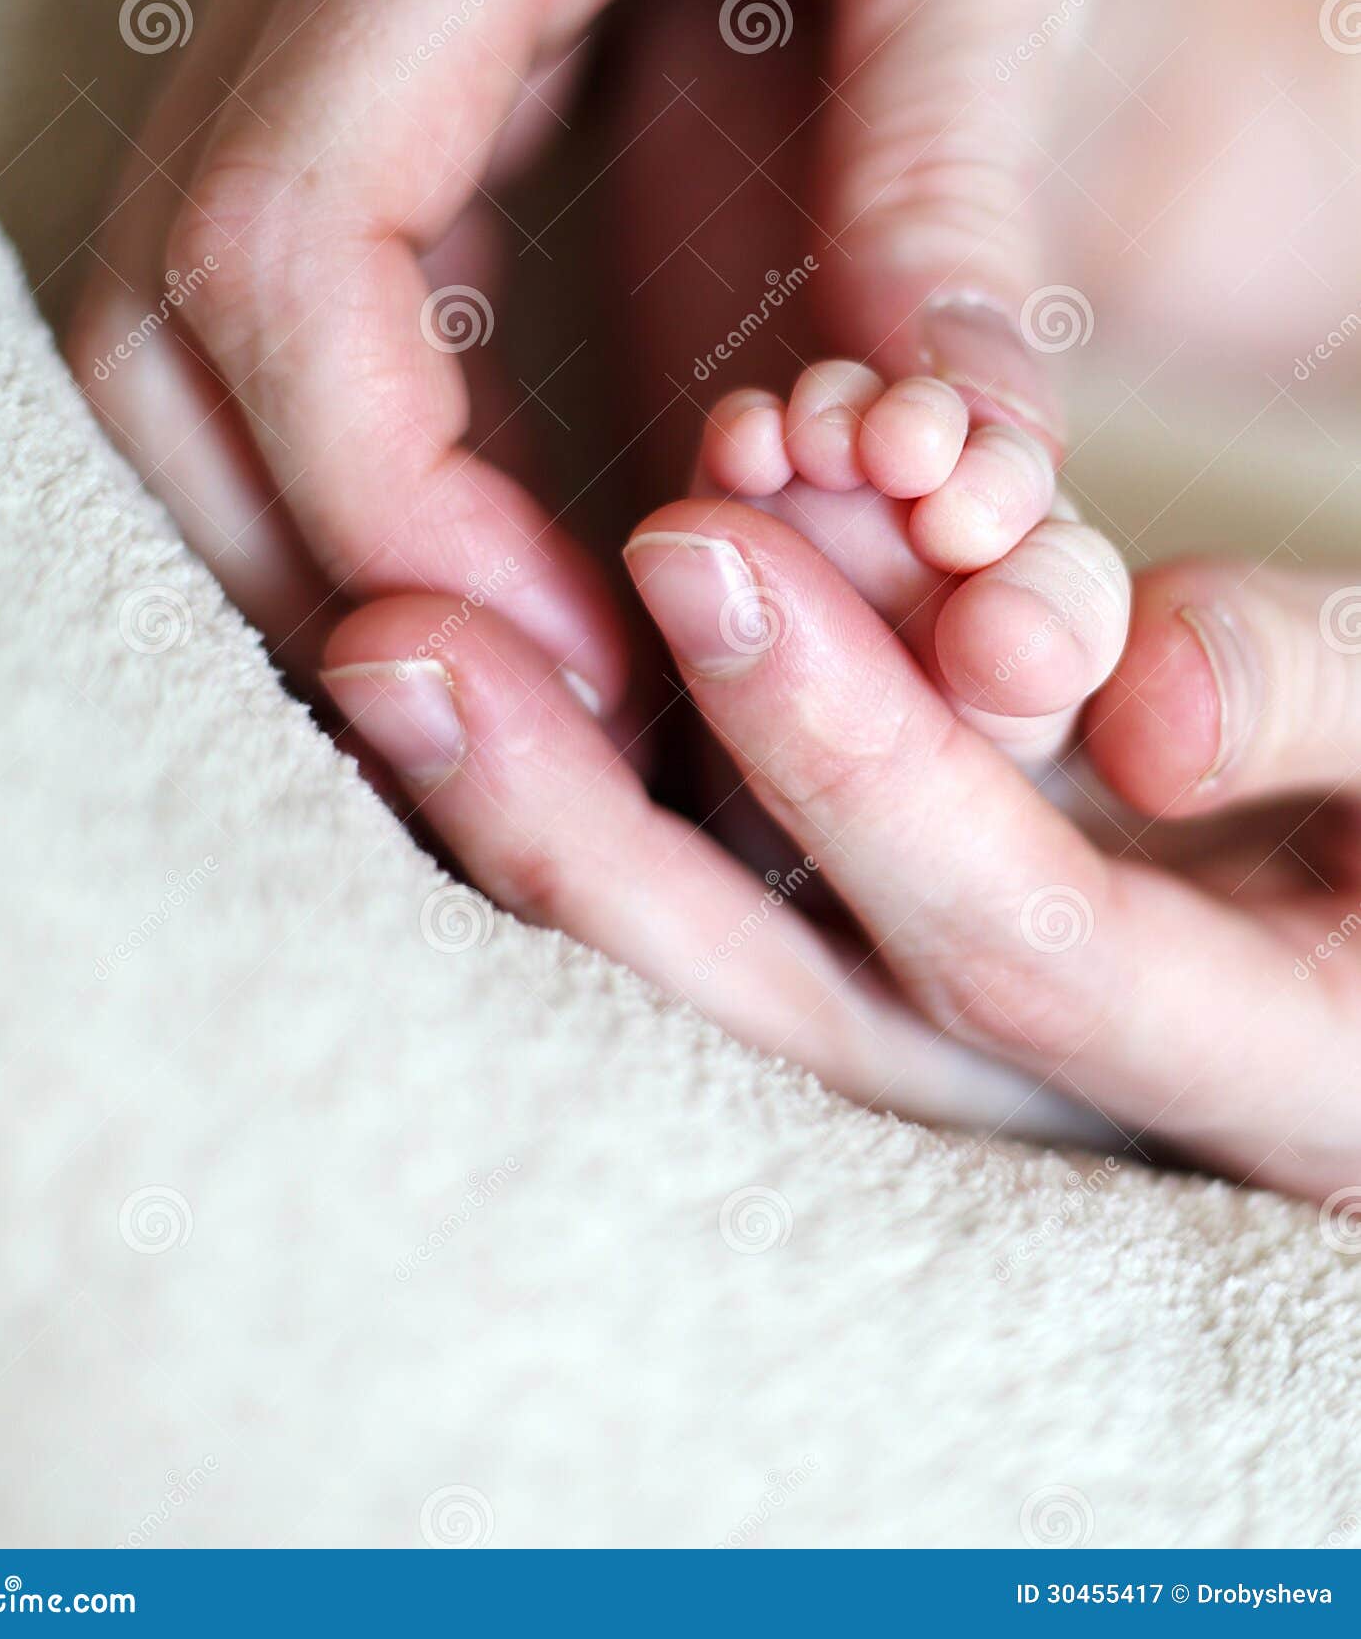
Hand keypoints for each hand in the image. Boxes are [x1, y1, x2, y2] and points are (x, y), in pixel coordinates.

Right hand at [68, 0, 1085, 696]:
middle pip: (159, 333)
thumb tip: (961, 463)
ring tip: (521, 679)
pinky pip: (290, 327)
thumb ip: (951, 163)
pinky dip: (364, 478)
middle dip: (310, 568)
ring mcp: (310, 56)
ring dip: (317, 548)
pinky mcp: (364, 107)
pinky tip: (509, 573)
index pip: (276, 258)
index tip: (577, 662)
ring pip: (179, 348)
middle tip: (530, 718)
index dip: (390, 507)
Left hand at [320, 506, 1360, 1199]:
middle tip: (404, 651)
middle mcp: (1080, 1116)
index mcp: (1272, 1068)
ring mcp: (979, 1079)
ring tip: (394, 669)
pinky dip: (610, 826)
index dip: (855, 757)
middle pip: (795, 1014)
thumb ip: (1326, 702)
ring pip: (734, 995)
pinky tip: (480, 719)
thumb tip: (1133, 696)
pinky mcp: (911, 1006)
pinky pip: (739, 939)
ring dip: (554, 834)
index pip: (1016, 935)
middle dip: (591, 837)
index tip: (697, 546)